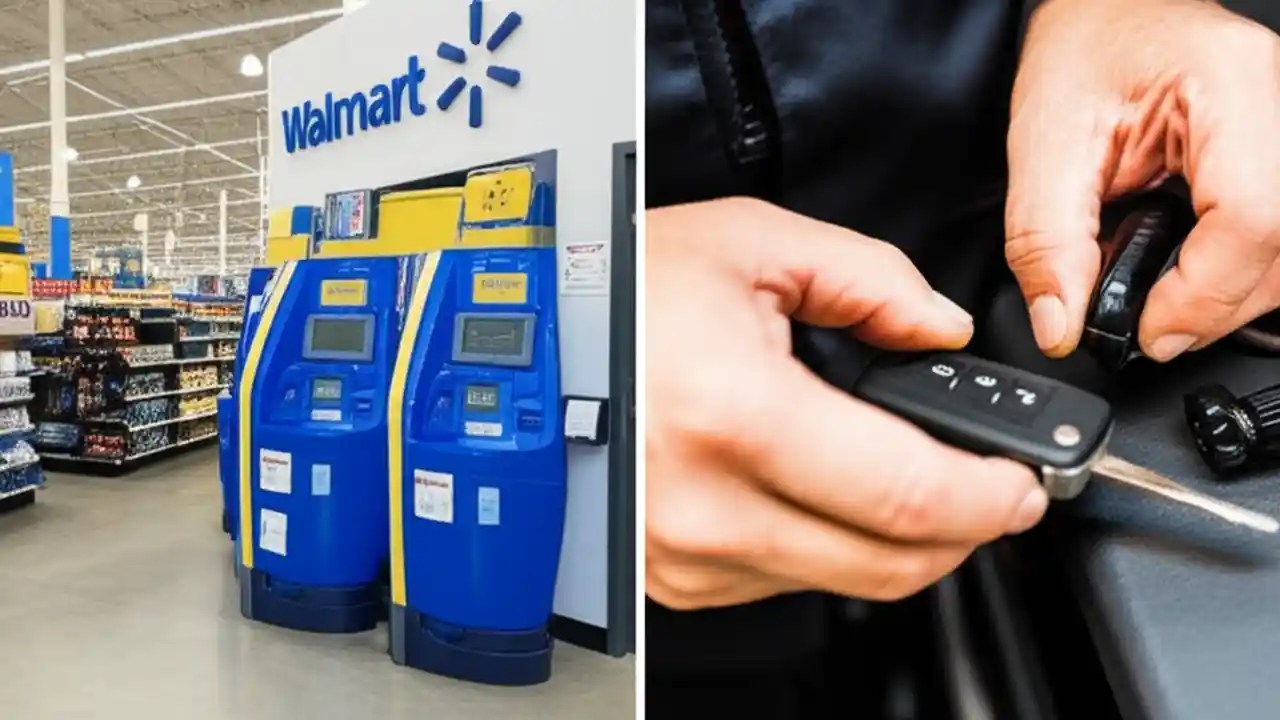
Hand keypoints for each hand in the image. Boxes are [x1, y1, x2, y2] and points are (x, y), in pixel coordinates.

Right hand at [646, 198, 1046, 610]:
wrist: (526, 344)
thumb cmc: (615, 291)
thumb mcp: (749, 244)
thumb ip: (870, 280)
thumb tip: (938, 328)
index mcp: (734, 415)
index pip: (907, 495)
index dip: (990, 498)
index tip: (1020, 485)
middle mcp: (705, 505)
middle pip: (888, 563)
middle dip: (963, 532)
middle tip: (988, 492)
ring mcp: (684, 553)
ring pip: (840, 581)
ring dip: (893, 540)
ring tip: (894, 476)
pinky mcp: (671, 575)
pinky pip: (781, 580)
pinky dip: (825, 546)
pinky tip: (819, 491)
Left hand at [1007, 0, 1279, 360]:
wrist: (1107, 13)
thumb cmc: (1084, 51)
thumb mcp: (1042, 143)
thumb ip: (1046, 241)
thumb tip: (1059, 325)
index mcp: (1229, 84)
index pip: (1254, 217)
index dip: (1203, 295)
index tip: (1148, 330)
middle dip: (1213, 306)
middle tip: (1147, 322)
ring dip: (1229, 295)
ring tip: (1163, 291)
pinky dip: (1239, 272)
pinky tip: (1195, 268)